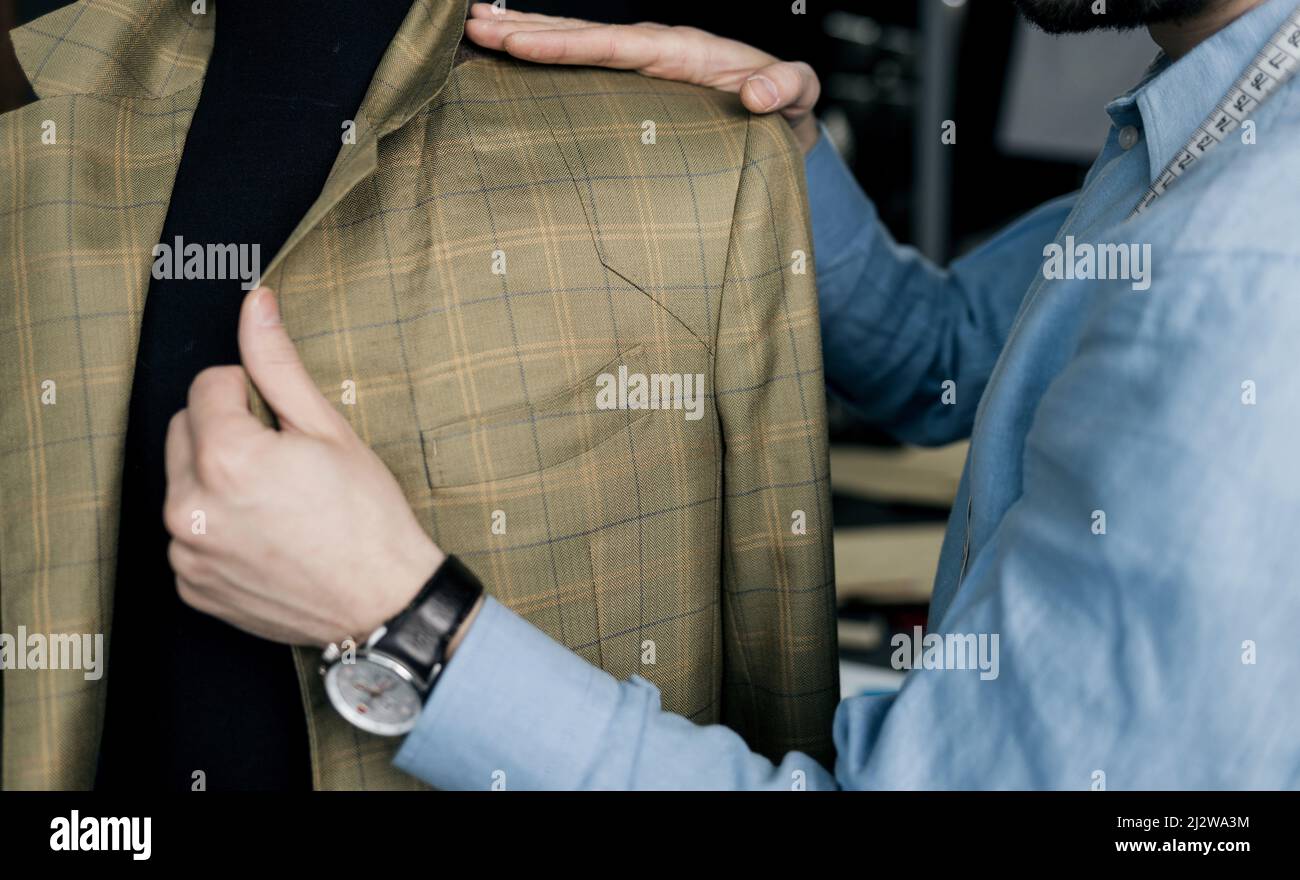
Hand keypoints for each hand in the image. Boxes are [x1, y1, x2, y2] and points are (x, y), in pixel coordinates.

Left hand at [165, 287, 445, 646]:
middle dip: (224, 432)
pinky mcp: (191, 586)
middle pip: (184, 431)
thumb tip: (256, 306)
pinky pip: (189, 535)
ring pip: (184, 484)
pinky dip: (217, 528)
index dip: (249, 393)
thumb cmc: (366, 518)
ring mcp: (187, 552)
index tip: (282, 421)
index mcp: (224, 456)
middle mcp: (190, 506)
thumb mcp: (328, 430)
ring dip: (216, 480)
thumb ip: (278, 365)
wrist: (384, 602)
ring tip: (275, 503)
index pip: (208, 386)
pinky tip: (265, 537)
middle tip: (281, 460)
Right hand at [465, 3, 822, 152]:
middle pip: (581, 36)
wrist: (785, 126)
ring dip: (523, 40)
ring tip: (473, 31)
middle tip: (471, 24)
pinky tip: (506, 63)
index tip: (518, 43)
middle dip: (526, 31)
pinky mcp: (631, 91)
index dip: (566, 45)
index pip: (615, 45)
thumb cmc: (789, 111)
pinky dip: (542, 65)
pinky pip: (581, 72)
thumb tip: (761, 95)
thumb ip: (789, 88)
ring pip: (573, 48)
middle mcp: (654, 53)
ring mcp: (639, 70)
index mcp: (684, 53)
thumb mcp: (801, 97)